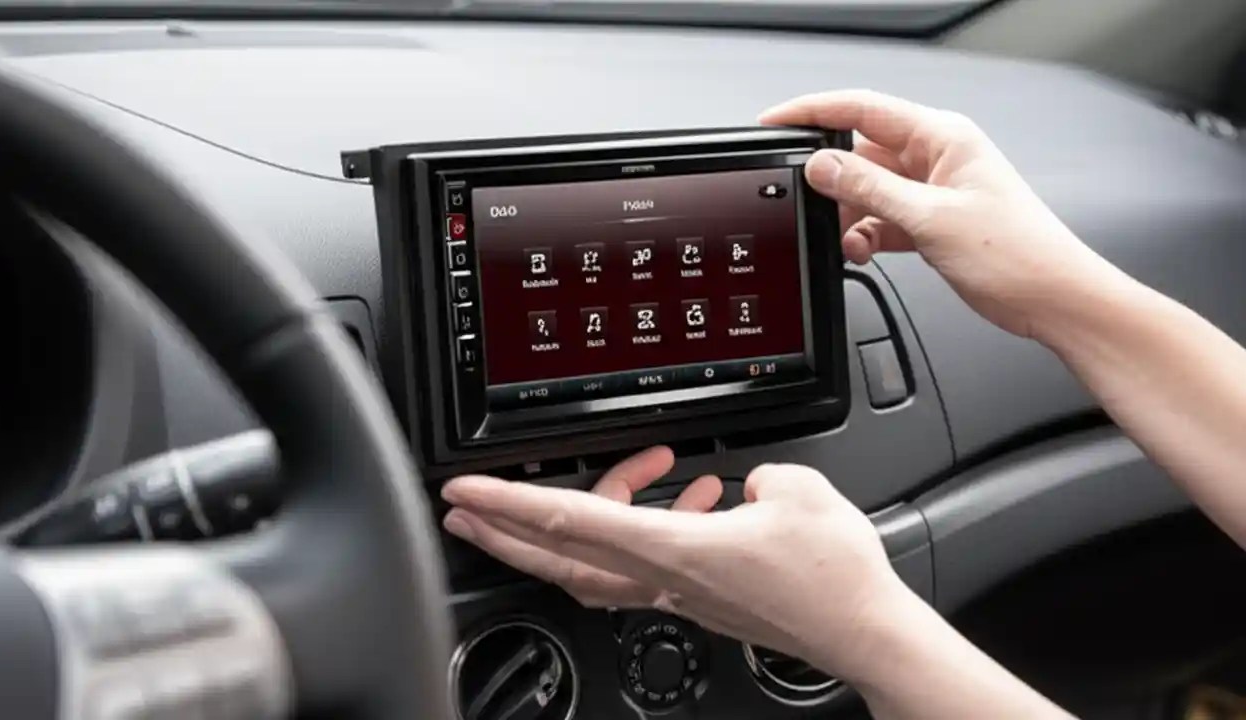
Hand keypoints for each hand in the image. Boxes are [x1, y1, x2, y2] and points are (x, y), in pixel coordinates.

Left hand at [441, 449, 911, 684]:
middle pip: (558, 557)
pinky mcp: (698, 598)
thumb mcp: (796, 490)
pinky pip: (638, 563)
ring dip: (557, 534)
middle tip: (462, 512)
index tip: (466, 492)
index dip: (509, 503)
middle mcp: (663, 578)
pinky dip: (633, 528)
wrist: (860, 630)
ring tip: (546, 502)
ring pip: (593, 564)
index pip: (569, 520)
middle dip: (501, 534)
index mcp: (671, 549)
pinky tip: (675, 497)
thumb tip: (746, 486)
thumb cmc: (831, 576)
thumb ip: (759, 474)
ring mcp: (677, 594)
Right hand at [759, 89, 1119, 338]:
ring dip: (851, 217)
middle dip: (832, 180)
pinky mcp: (930, 222)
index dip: (813, 112)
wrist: (1053, 298)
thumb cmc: (1017, 253)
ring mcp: (932, 190)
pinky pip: (881, 219)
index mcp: (942, 137)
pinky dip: (868, 235)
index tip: (775, 124)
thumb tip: (822, 166)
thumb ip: (869, 190)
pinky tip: (865, 250)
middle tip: (808, 202)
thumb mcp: (930, 218)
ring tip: (848, 239)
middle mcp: (936, 157)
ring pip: (867, 191)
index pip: (862, 108)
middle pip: (860, 152)